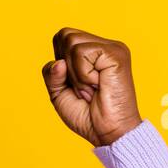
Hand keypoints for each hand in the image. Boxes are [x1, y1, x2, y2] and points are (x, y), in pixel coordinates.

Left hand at [41, 28, 142, 145]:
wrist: (107, 133)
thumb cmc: (87, 116)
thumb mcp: (58, 93)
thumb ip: (51, 74)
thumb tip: (58, 61)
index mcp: (92, 52)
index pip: (62, 37)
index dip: (59, 61)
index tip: (74, 84)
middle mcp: (103, 46)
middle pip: (64, 35)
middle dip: (66, 67)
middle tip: (84, 87)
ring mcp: (112, 48)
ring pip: (72, 42)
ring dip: (75, 73)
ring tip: (91, 88)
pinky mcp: (116, 53)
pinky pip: (83, 53)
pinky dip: (83, 75)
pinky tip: (97, 86)